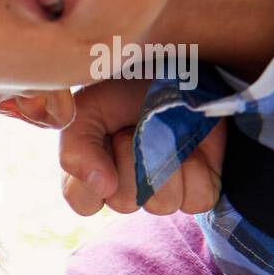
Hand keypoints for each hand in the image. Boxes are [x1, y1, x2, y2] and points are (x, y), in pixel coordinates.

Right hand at [59, 78, 225, 216]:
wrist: (178, 70)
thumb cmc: (126, 88)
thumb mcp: (88, 109)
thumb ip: (75, 149)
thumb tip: (102, 187)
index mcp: (91, 175)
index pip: (85, 203)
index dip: (96, 174)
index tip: (106, 137)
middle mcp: (124, 189)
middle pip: (125, 202)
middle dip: (135, 157)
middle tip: (138, 127)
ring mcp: (161, 192)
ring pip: (162, 204)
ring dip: (167, 160)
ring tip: (166, 133)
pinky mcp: (197, 190)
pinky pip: (196, 200)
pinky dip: (198, 170)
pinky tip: (191, 148)